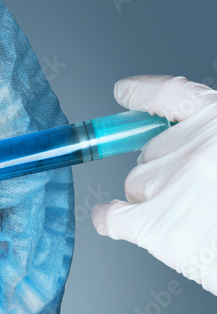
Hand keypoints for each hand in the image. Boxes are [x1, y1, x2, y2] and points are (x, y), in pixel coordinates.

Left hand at [92, 74, 216, 294]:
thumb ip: (211, 145)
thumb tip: (187, 151)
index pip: (174, 96)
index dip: (144, 93)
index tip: (124, 91)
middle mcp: (196, 144)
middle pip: (153, 151)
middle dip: (162, 171)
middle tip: (189, 195)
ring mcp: (173, 182)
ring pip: (137, 184)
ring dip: (149, 199)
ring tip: (184, 217)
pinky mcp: (155, 222)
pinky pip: (114, 216)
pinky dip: (107, 218)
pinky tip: (107, 218)